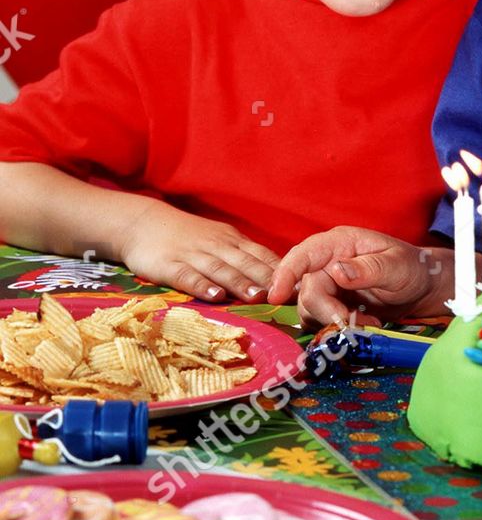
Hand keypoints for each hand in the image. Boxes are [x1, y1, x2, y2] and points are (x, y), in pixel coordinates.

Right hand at [116, 203, 278, 302]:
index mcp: (232, 241)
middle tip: (288, 294)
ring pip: (221, 269)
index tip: (301, 284)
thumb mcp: (219, 240)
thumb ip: (244, 257)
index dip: (282, 270)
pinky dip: (202, 286)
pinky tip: (215, 297)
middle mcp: (217, 246)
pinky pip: (188, 276)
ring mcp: (193, 255)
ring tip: (258, 297)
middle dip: (268, 278)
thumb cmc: (187, 237)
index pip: (261, 255)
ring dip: (240, 283)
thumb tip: (277, 276)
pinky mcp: (170, 265)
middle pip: (246, 262)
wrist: (142, 223)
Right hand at [267, 226, 452, 328]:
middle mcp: (328, 263)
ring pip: (310, 308)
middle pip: (306, 290)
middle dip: (327, 311)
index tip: (276, 296)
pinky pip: (319, 319)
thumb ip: (369, 268)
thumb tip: (337, 271)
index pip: (303, 255)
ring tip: (369, 323)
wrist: (422, 287)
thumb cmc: (412, 268)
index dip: (286, 273)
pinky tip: (364, 326)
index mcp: (340, 244)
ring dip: (334, 322)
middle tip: (356, 324)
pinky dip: (337, 329)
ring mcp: (328, 284)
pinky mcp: (332, 304)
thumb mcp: (397, 265)